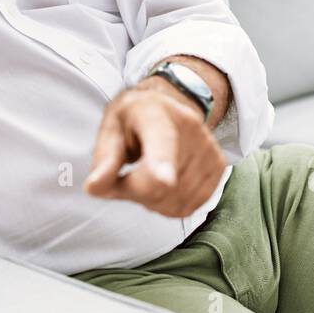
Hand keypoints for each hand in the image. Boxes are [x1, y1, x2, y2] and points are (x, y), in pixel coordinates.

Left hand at [84, 79, 227, 217]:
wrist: (168, 105)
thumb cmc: (134, 120)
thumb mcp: (110, 129)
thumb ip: (104, 160)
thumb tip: (94, 187)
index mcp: (154, 113)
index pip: (161, 141)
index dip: (162, 163)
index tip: (162, 180)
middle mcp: (189, 127)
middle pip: (160, 186)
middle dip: (135, 191)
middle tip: (128, 173)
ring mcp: (208, 147)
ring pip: (174, 201)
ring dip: (153, 200)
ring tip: (148, 173)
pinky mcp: (219, 166)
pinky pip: (189, 207)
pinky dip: (170, 204)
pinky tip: (165, 181)